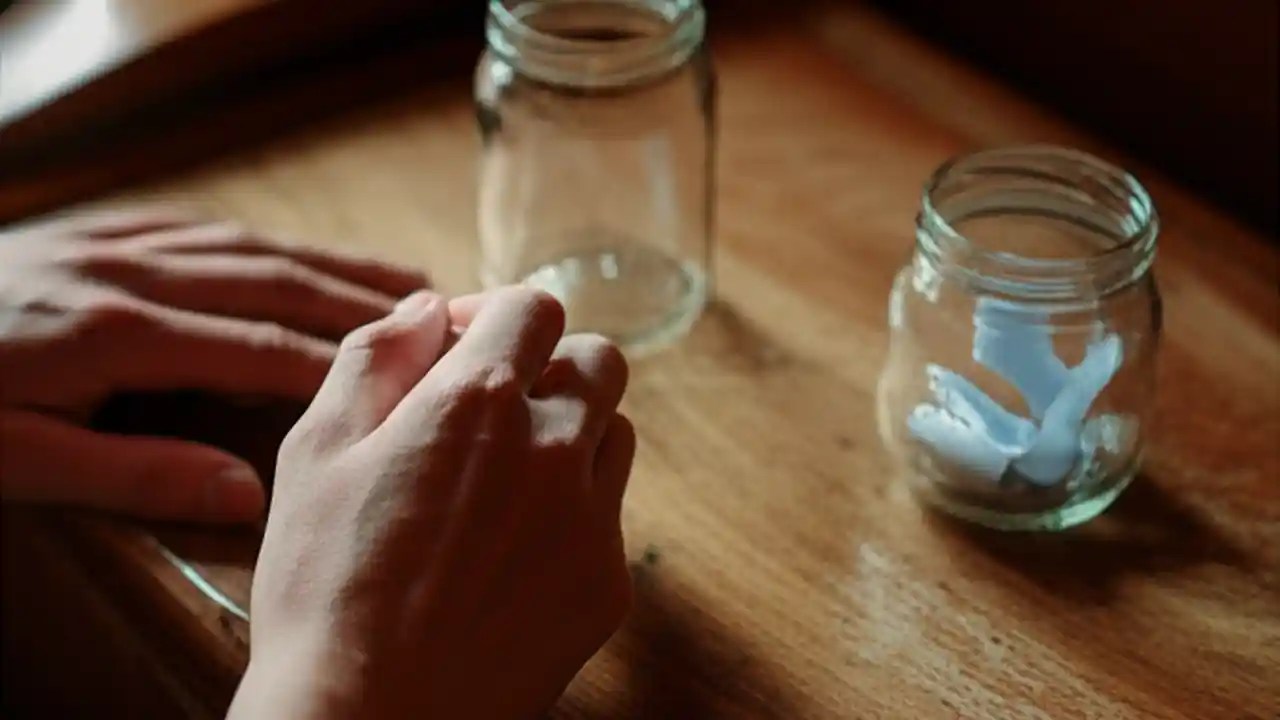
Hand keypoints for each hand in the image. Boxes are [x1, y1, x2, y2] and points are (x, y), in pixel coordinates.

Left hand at [0, 208, 426, 521]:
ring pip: (249, 244)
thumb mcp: (14, 460)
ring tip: (403, 275)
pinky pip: (198, 224)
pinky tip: (292, 249)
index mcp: (118, 333)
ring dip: (331, 258)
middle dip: (366, 297)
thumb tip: (250, 495)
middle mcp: (131, 273)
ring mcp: (114, 242)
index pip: (263, 347)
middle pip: (276, 279)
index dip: (348, 363)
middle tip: (446, 310)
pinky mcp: (93, 230)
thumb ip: (134, 477)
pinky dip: (263, 238)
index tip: (419, 376)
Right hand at [230, 287, 634, 719]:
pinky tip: (510, 552)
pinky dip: (572, 512)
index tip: (465, 346)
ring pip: (614, 434)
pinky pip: (608, 516)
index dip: (498, 314)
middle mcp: (552, 450)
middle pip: (598, 360)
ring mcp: (589, 520)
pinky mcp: (606, 584)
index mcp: (476, 403)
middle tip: (495, 405)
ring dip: (571, 432)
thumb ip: (375, 357)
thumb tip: (428, 308)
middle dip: (550, 365)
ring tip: (504, 477)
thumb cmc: (324, 587)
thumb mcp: (316, 451)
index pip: (536, 306)